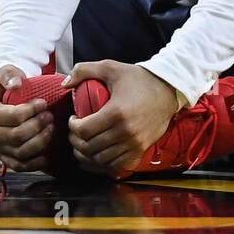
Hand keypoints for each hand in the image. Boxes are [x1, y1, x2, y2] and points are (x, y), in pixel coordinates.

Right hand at [0, 65, 56, 171]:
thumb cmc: (4, 85)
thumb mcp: (5, 72)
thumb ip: (9, 75)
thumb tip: (16, 85)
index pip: (11, 117)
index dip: (31, 111)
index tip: (44, 103)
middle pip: (16, 136)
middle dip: (38, 126)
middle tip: (50, 116)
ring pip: (20, 152)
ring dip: (40, 142)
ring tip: (51, 128)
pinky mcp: (5, 156)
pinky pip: (19, 166)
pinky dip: (34, 164)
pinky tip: (46, 156)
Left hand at [64, 60, 180, 175]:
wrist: (168, 91)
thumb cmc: (139, 79)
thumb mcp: (111, 67)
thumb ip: (84, 70)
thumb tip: (64, 83)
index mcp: (116, 112)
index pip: (83, 130)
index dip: (72, 127)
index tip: (73, 119)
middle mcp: (125, 131)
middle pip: (89, 147)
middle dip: (75, 141)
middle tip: (74, 132)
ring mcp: (134, 143)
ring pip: (100, 160)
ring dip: (86, 155)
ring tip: (83, 143)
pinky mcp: (140, 150)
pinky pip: (115, 166)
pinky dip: (102, 164)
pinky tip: (95, 155)